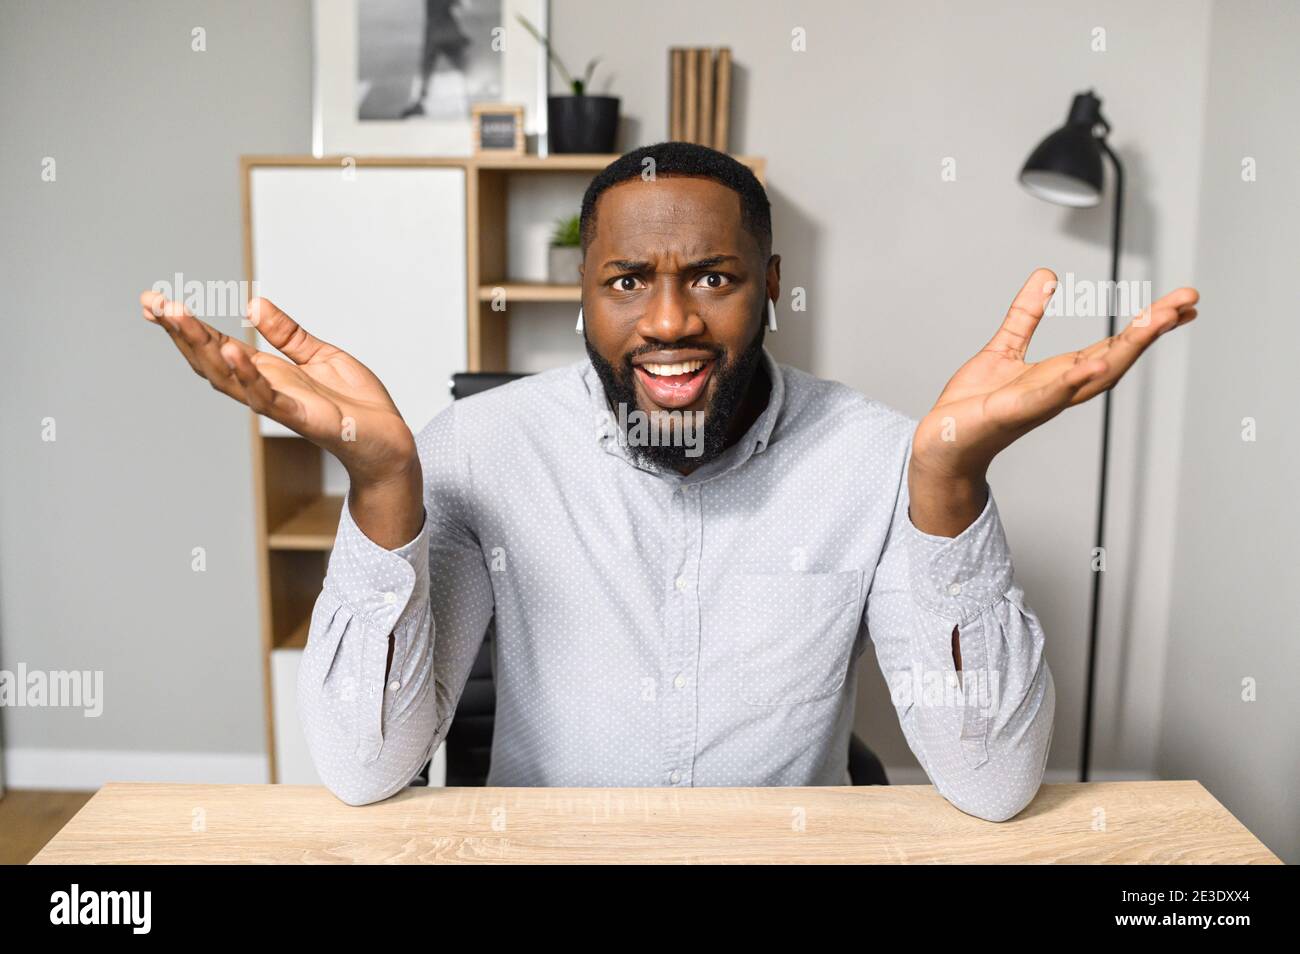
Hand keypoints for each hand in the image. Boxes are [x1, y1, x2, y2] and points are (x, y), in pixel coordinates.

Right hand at [139, 291, 417, 485]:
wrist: (389, 442)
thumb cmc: (357, 405)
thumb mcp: (321, 357)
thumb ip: (288, 335)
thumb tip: (254, 304)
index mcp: (269, 374)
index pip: (218, 346)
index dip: (187, 325)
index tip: (154, 302)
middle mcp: (267, 390)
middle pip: (212, 361)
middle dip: (182, 333)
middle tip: (154, 304)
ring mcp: (282, 406)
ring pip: (231, 379)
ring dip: (204, 349)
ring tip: (180, 318)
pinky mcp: (305, 418)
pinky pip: (269, 400)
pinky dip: (249, 377)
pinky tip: (233, 351)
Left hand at [912, 267, 1198, 480]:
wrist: (943, 443)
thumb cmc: (975, 405)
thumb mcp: (1004, 348)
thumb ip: (1026, 314)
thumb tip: (1047, 276)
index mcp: (1060, 374)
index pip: (1113, 344)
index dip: (1147, 324)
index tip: (1182, 303)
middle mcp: (1058, 389)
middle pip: (1115, 356)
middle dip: (1151, 330)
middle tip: (1186, 302)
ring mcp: (1039, 402)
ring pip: (1091, 375)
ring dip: (1124, 349)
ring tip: (1155, 322)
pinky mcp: (1011, 412)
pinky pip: (1046, 396)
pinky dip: (1071, 381)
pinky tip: (1093, 364)